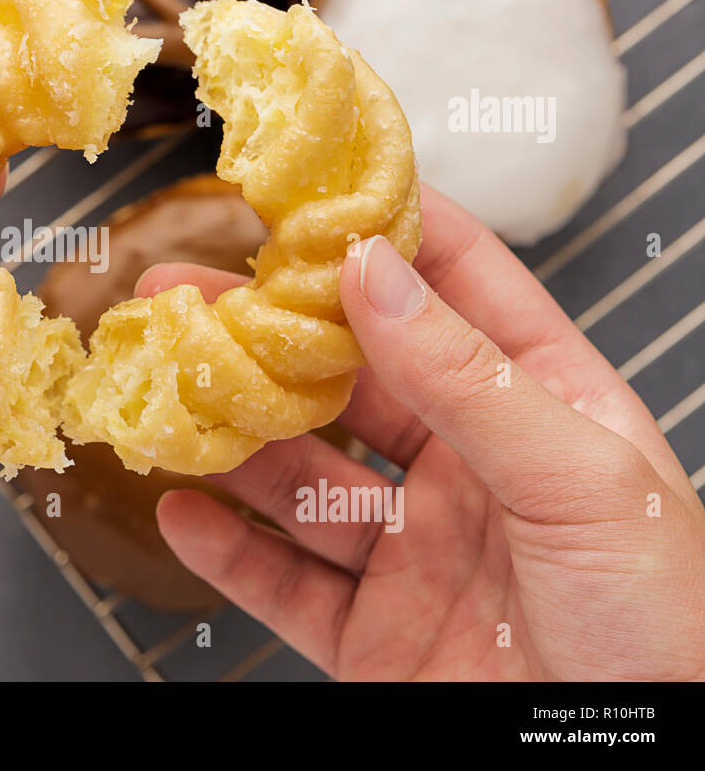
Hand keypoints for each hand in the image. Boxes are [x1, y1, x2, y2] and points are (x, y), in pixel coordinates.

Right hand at [143, 185, 704, 680]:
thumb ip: (467, 377)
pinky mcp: (371, 635)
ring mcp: (415, 554)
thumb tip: (374, 272)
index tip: (314, 189)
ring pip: (299, 478)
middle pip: (350, 381)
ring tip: (172, 394)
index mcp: (545, 411)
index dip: (388, 233)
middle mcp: (471, 472)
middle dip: (266, 335)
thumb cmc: (668, 638)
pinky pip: (281, 583)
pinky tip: (183, 512)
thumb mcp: (580, 482)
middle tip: (186, 294)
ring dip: (231, 438)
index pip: (461, 292)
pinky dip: (224, 551)